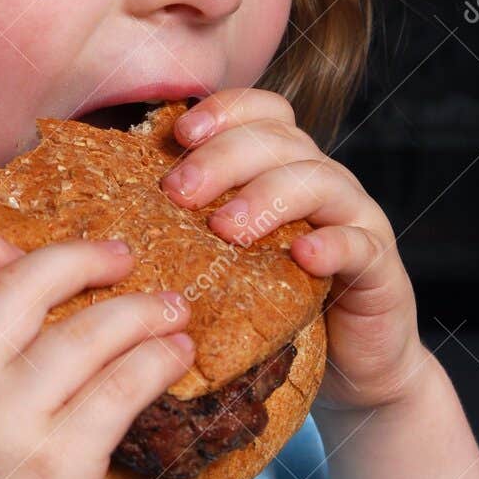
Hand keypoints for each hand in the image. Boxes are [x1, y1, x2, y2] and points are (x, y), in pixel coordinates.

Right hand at [0, 228, 195, 478]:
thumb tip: (37, 312)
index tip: (17, 253)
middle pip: (22, 280)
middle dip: (82, 257)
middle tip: (121, 257)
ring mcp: (7, 422)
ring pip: (88, 330)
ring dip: (142, 309)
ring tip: (172, 309)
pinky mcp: (58, 463)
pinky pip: (120, 385)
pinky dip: (157, 359)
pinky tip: (175, 354)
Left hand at [159, 88, 428, 420]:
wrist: (351, 367)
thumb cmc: (272, 309)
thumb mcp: (224, 260)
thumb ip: (185, 226)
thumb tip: (98, 211)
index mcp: (284, 167)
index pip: (264, 112)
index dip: (225, 111)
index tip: (179, 133)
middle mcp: (323, 181)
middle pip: (280, 140)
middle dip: (225, 158)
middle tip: (179, 193)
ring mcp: (355, 220)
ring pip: (320, 180)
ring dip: (268, 197)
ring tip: (226, 228)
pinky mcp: (379, 268)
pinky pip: (360, 244)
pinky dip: (332, 244)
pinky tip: (303, 255)